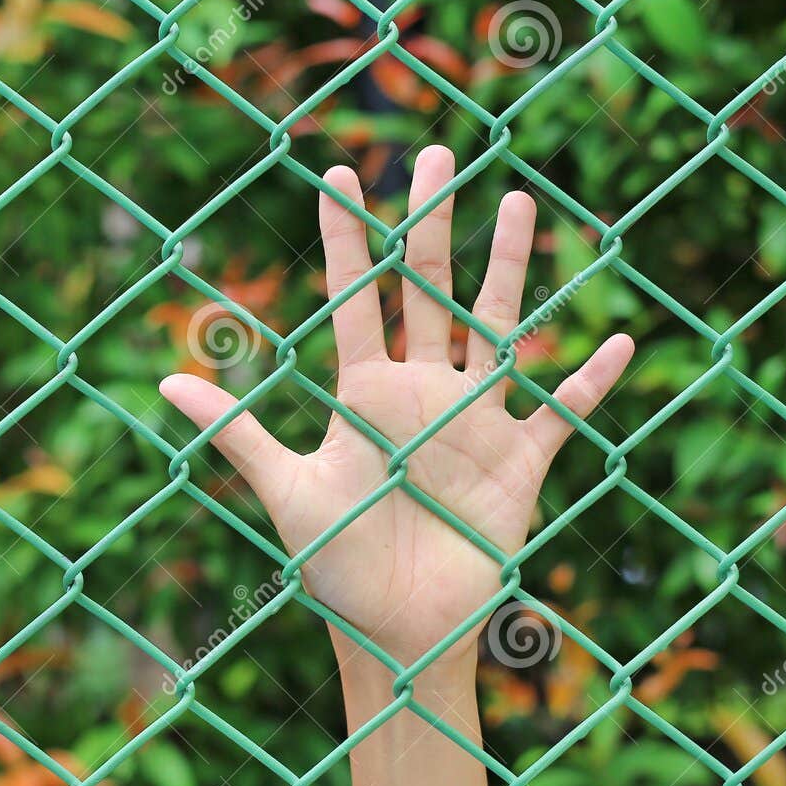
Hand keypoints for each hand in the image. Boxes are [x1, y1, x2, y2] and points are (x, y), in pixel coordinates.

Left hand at [161, 147, 631, 666]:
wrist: (397, 632)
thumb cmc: (334, 567)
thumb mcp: (285, 491)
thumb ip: (236, 433)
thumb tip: (166, 383)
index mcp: (364, 395)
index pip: (356, 299)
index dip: (347, 239)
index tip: (338, 174)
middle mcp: (420, 395)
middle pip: (430, 291)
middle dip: (432, 223)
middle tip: (436, 153)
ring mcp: (474, 424)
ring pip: (499, 328)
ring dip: (511, 269)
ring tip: (519, 202)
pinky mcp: (521, 464)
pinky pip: (563, 413)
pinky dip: (590, 382)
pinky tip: (619, 338)